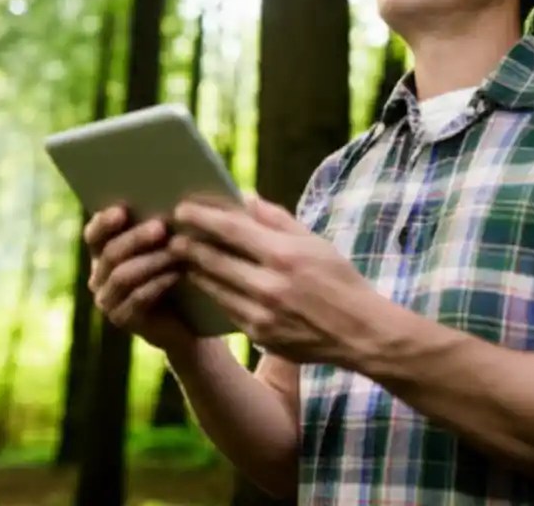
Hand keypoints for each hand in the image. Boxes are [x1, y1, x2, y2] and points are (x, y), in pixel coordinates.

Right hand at [84, 205, 194, 351]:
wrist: (185, 321)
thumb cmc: (176, 273)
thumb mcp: (166, 247)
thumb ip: (158, 226)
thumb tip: (171, 200)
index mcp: (103, 253)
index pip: (94, 234)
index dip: (104, 222)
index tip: (122, 210)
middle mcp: (98, 277)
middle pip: (111, 253)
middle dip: (135, 238)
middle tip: (161, 226)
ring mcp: (108, 301)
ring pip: (123, 276)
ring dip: (151, 260)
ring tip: (175, 250)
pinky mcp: (124, 320)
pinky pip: (137, 299)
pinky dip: (158, 284)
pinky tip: (176, 274)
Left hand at [167, 194, 384, 365]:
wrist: (361, 333)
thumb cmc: (339, 280)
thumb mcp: (315, 242)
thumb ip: (277, 220)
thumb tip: (246, 198)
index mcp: (284, 255)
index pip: (231, 230)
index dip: (202, 217)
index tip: (182, 208)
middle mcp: (269, 285)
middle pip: (213, 259)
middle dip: (187, 244)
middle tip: (172, 234)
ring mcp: (261, 314)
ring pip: (213, 286)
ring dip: (194, 270)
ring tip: (183, 257)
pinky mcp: (259, 336)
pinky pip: (226, 309)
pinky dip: (213, 293)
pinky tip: (205, 283)